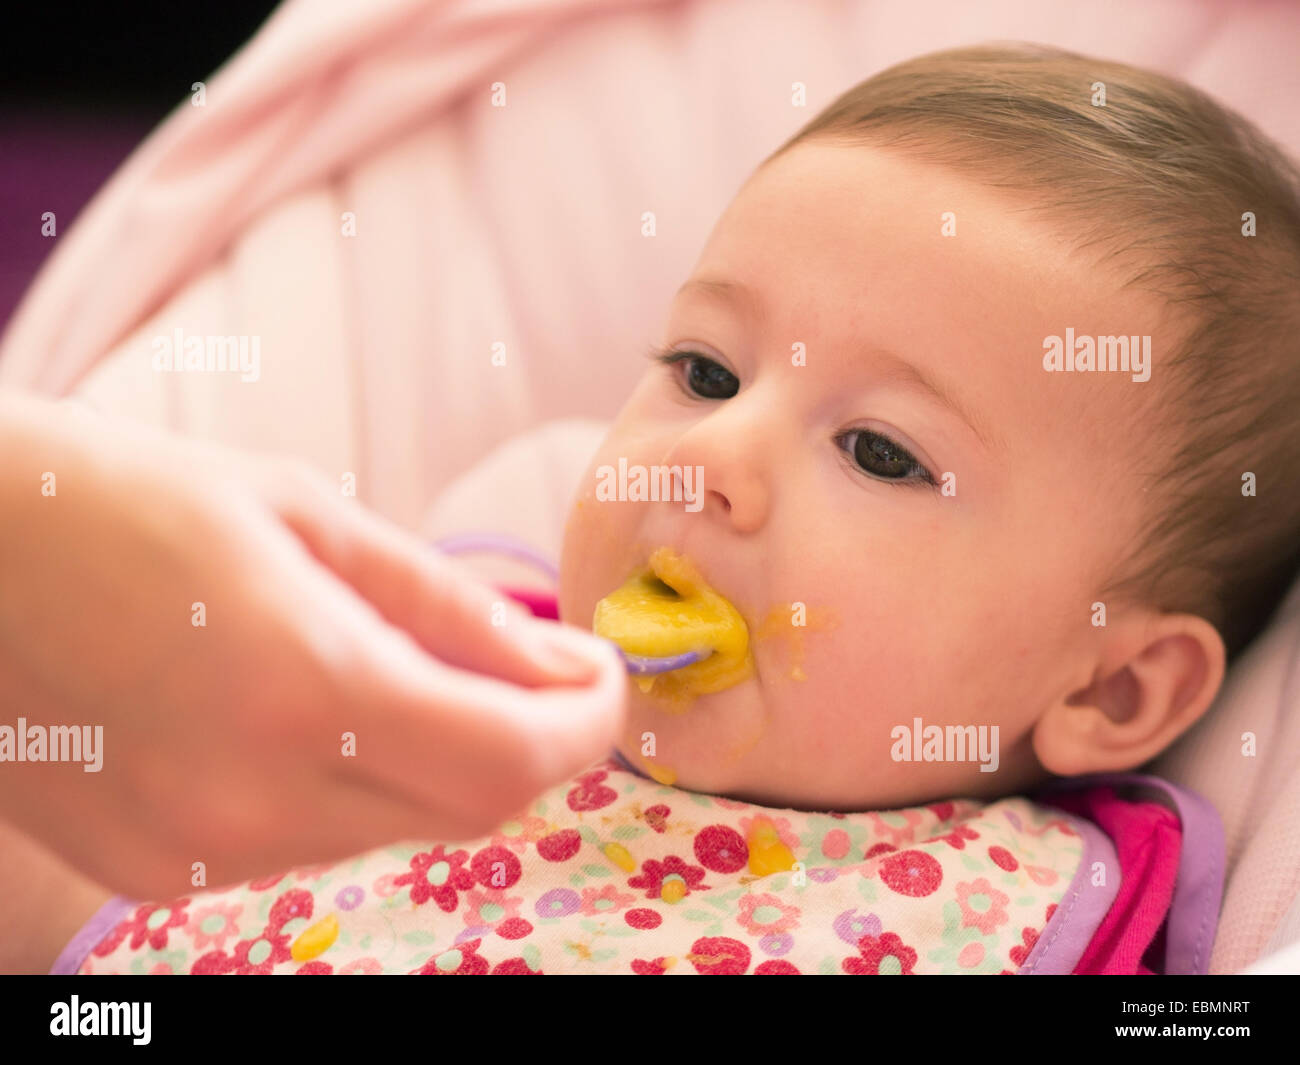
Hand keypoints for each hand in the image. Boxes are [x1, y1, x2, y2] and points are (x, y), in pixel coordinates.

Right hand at [0, 392, 625, 898]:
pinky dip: (352, 785)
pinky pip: (311, 843)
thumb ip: (444, 605)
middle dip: (527, 742)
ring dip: (436, 760)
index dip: (587, 726)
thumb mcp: (305, 517)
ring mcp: (200, 851)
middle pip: (470, 808)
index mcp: (303, 686)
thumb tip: (554, 662)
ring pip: (394, 829)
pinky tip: (309, 711)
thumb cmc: (122, 500)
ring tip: (400, 667)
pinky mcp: (157, 871)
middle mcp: (256, 798)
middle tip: (535, 668)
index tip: (602, 678)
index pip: (513, 760)